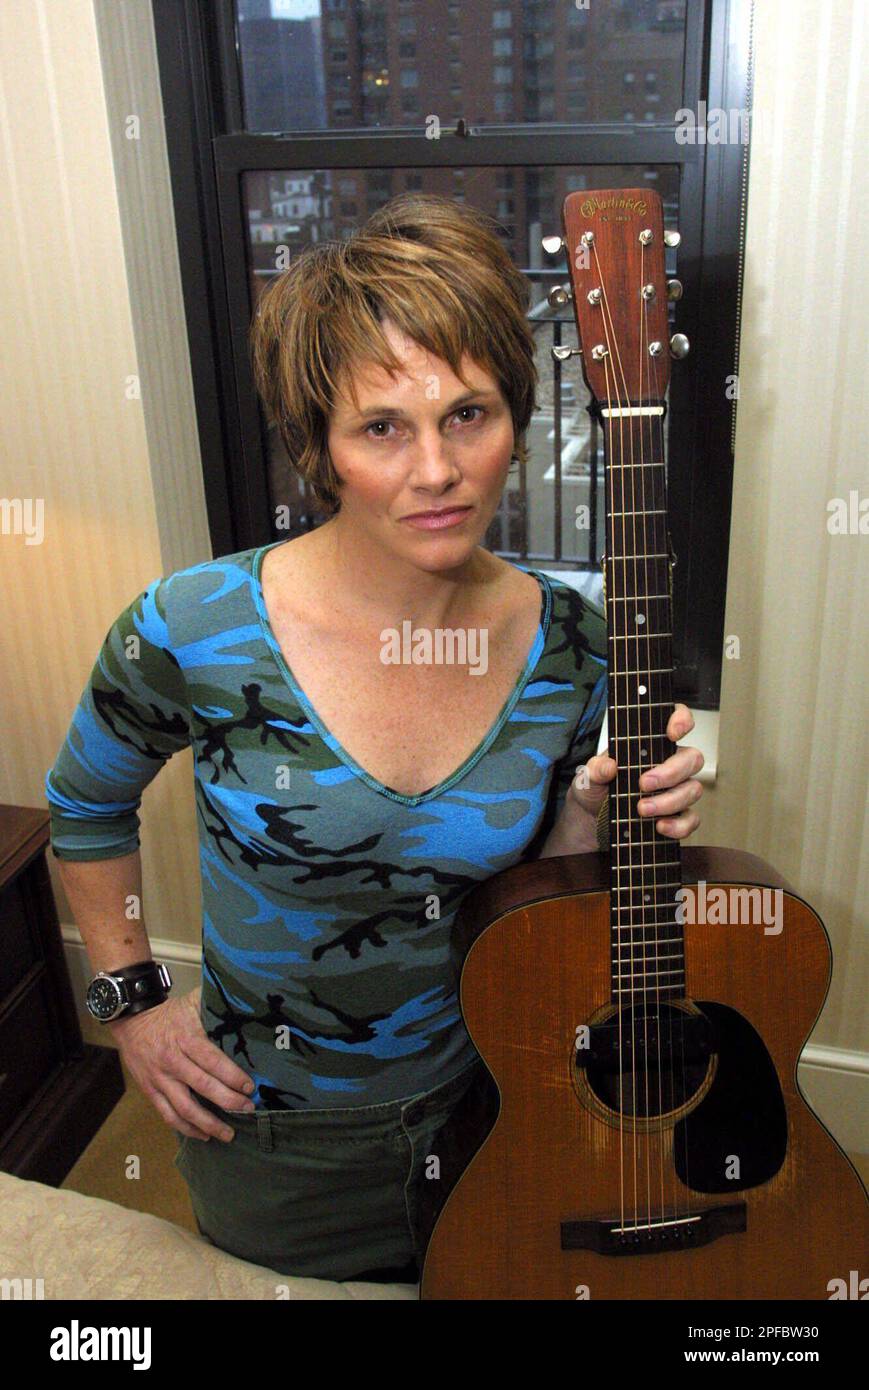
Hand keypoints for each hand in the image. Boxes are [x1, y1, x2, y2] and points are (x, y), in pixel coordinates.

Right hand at [108, 985, 255, 1141]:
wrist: (131, 1021)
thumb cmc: (169, 1013)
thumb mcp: (192, 1002)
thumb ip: (215, 1006)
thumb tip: (244, 1005)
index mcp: (186, 1038)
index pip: (212, 1061)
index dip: (232, 1076)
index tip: (250, 1087)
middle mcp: (172, 1061)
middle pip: (203, 1086)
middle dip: (228, 1101)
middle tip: (248, 1109)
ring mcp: (159, 1079)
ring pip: (185, 1108)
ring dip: (208, 1124)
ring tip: (228, 1134)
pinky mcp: (150, 1091)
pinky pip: (168, 1115)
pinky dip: (186, 1129)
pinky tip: (203, 1135)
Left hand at [569, 702, 703, 838]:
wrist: (592, 820)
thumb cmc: (597, 787)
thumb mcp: (588, 775)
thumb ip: (595, 769)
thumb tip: (609, 766)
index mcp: (650, 744)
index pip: (676, 720)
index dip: (681, 720)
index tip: (672, 733)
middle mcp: (670, 764)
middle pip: (692, 758)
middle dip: (670, 772)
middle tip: (643, 784)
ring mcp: (678, 790)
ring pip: (693, 789)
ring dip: (669, 801)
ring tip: (641, 809)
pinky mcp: (678, 816)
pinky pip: (691, 819)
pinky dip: (678, 825)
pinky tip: (659, 826)